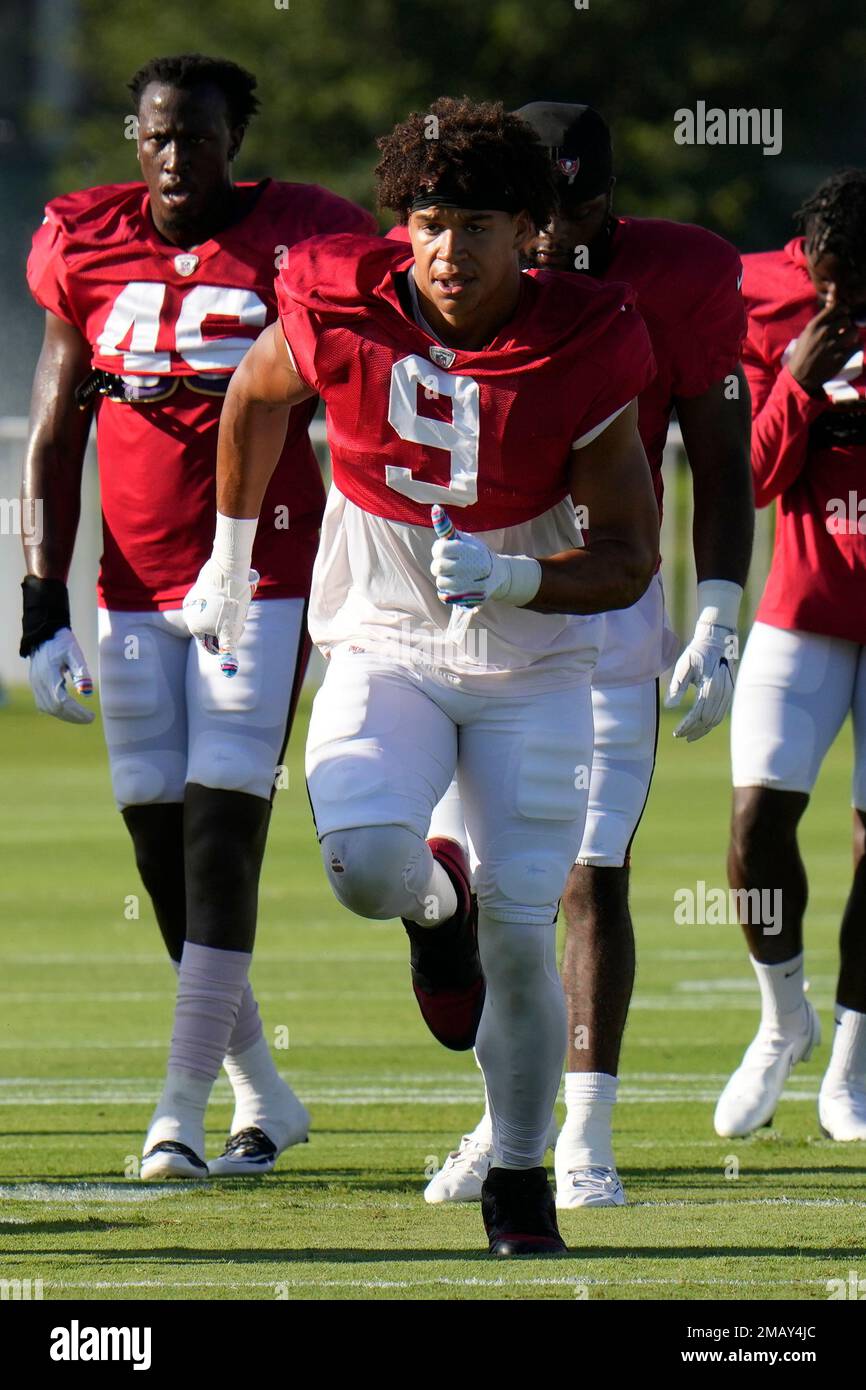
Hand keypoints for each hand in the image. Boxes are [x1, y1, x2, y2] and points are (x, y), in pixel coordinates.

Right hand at [28, 627, 94, 723]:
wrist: (44, 634)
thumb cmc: (62, 642)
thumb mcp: (74, 653)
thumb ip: (81, 672)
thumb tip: (87, 693)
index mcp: (49, 675)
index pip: (62, 701)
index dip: (76, 712)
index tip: (91, 716)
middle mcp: (39, 683)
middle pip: (55, 708)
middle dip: (73, 716)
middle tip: (89, 719)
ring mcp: (35, 684)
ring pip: (48, 708)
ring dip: (65, 715)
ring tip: (81, 717)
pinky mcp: (36, 684)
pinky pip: (43, 703)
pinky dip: (56, 710)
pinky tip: (68, 711)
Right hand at [183, 559, 258, 676]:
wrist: (228, 570)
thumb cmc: (231, 602)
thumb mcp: (231, 629)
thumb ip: (228, 650)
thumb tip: (230, 672)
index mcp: (194, 627)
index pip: (213, 643)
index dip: (228, 639)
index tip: (237, 627)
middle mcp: (190, 614)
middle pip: (214, 629)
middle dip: (228, 626)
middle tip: (239, 614)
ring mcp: (194, 600)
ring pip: (215, 615)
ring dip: (227, 614)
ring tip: (237, 604)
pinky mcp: (201, 587)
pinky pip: (214, 601)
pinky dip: (223, 601)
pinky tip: (231, 594)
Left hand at [430, 515, 540, 608]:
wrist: (498, 574)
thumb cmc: (476, 553)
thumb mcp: (466, 539)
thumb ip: (448, 528)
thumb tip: (435, 509)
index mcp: (469, 549)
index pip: (439, 549)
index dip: (438, 550)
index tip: (444, 550)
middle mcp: (471, 566)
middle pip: (437, 567)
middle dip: (439, 565)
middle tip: (448, 564)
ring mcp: (471, 584)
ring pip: (440, 582)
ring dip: (443, 578)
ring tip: (454, 575)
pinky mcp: (470, 598)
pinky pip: (445, 596)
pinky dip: (447, 591)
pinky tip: (456, 585)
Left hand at [666, 621, 735, 741]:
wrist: (718, 640)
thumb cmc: (697, 652)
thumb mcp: (683, 666)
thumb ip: (677, 686)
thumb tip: (669, 706)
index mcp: (710, 686)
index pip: (698, 714)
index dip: (687, 726)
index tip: (676, 733)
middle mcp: (722, 692)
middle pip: (708, 720)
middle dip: (693, 730)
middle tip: (680, 736)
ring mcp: (728, 693)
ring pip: (716, 719)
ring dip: (703, 730)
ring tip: (689, 736)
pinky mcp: (730, 692)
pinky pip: (721, 713)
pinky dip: (711, 722)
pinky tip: (701, 726)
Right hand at [787, 286, 859, 395]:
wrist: (799, 377)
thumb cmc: (804, 353)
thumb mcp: (807, 333)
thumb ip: (821, 321)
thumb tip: (835, 306)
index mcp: (814, 325)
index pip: (836, 307)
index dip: (843, 310)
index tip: (843, 315)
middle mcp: (823, 334)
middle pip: (847, 319)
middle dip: (847, 325)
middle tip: (844, 331)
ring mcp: (832, 347)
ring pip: (854, 332)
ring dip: (852, 335)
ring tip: (847, 340)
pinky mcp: (839, 359)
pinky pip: (857, 346)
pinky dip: (856, 346)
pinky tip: (850, 349)